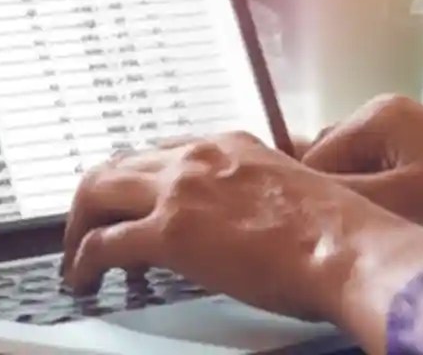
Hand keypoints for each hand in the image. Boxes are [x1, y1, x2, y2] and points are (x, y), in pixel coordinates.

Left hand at [61, 132, 422, 348]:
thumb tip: (249, 223)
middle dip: (94, 197)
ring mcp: (182, 190)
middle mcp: (201, 156)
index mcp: (233, 144)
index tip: (131, 198)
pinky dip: (83, 262)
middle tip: (86, 227)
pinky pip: (104, 243)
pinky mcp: (170, 232)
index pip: (164, 151)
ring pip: (97, 192)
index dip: (138, 177)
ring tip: (76, 257)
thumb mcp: (291, 192)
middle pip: (119, 164)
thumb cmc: (336, 232)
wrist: (346, 246)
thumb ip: (258, 195)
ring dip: (79, 225)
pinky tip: (85, 279)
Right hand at [303, 95, 422, 241]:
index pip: (314, 158)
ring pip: (356, 171)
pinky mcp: (420, 152)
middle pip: (332, 161)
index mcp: (375, 116)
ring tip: (378, 225)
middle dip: (337, 197)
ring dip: (359, 200)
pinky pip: (380, 174)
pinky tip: (394, 220)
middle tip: (353, 229)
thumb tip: (293, 196)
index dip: (315, 197)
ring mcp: (405, 131)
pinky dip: (380, 198)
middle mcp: (385, 114)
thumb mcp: (397, 202)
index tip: (322, 229)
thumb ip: (341, 196)